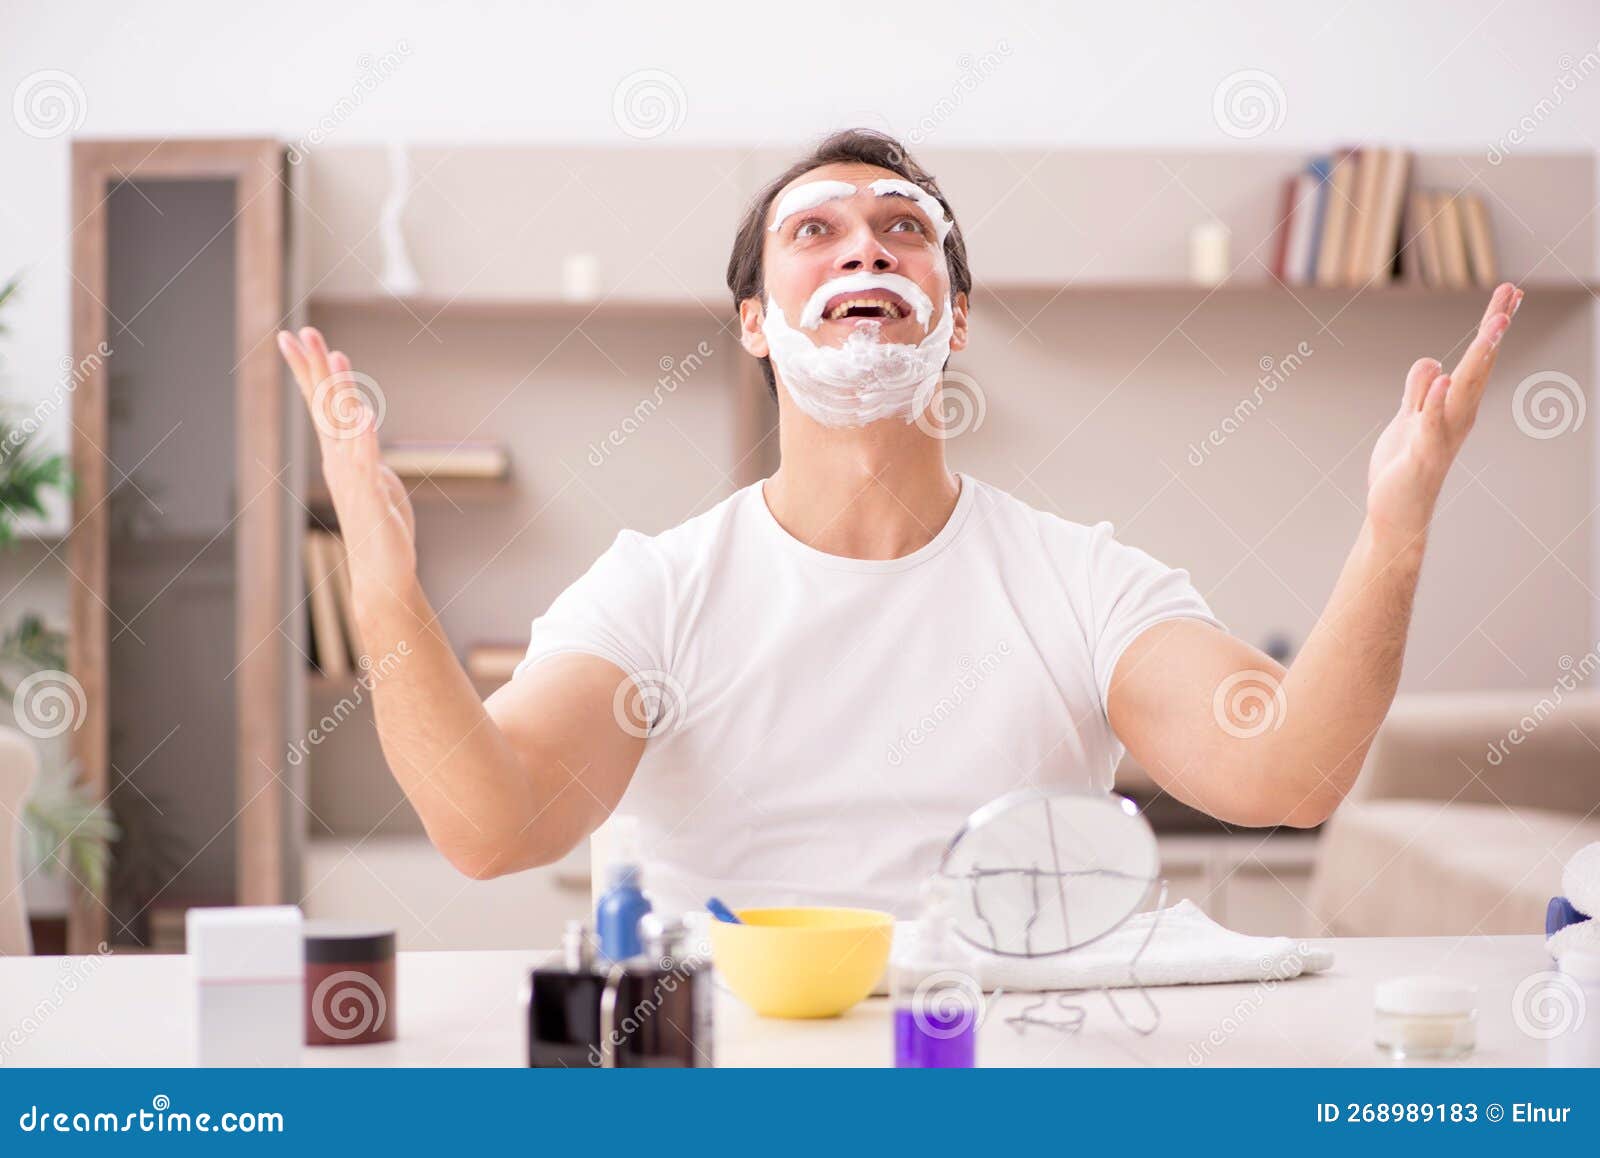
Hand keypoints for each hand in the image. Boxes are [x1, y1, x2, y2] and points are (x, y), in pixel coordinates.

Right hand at [276, 327, 416, 588]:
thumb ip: (366, 453)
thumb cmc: (382, 528)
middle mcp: (341, 461)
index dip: (309, 370)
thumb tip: (361, 428)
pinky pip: (368, 463)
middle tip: (302, 330)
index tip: (297, 336)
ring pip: (344, 426)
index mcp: (341, 454)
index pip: (321, 404)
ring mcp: (354, 478)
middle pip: (325, 406)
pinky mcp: (372, 498)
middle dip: (315, 367)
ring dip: (339, 390)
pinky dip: (365, 440)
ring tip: (335, 355)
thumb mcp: (376, 479)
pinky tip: (364, 417)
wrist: (383, 573)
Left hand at [1365, 282, 1520, 548]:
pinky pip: (1431, 425)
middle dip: (1493, 331)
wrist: (1396, 512)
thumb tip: (1433, 363)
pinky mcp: (1421, 457)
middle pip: (1477, 367)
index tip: (1510, 291)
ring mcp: (1441, 436)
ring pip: (1463, 392)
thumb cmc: (1405, 465)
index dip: (1492, 326)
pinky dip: (1437, 403)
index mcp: (1454, 405)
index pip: (1477, 359)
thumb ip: (1419, 391)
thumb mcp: (1409, 418)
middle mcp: (1456, 417)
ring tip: (1493, 327)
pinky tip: (1443, 380)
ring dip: (1477, 359)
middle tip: (1510, 296)